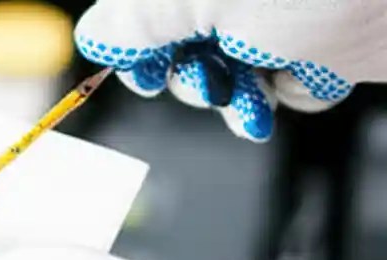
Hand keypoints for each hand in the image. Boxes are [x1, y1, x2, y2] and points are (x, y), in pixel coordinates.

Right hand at [73, 0, 386, 140]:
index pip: (137, 15)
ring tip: (251, 88)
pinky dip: (269, 102)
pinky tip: (279, 89)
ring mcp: (272, 22)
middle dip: (185, 75)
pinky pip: (267, 92)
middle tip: (207, 72)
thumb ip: (132, 20)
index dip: (134, 48)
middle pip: (175, 48)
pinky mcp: (308, 52)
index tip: (145, 69)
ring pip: (220, 76)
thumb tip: (93, 36)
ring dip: (227, 96)